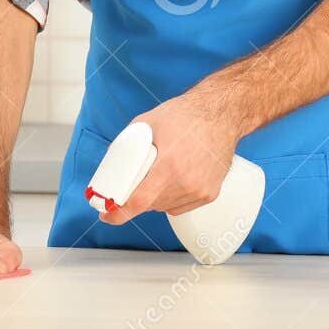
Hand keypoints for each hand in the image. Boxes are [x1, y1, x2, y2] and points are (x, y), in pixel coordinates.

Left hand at [100, 93, 242, 224]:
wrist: (221, 114)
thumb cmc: (187, 115)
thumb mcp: (148, 122)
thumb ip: (127, 143)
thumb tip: (112, 162)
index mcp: (168, 165)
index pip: (139, 201)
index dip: (118, 213)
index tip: (106, 214)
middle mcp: (185, 181)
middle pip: (150, 205)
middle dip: (136, 198)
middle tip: (134, 183)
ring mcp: (199, 190)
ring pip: (165, 207)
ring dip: (156, 198)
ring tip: (160, 175)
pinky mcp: (210, 193)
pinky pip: (182, 206)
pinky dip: (173, 198)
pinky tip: (175, 180)